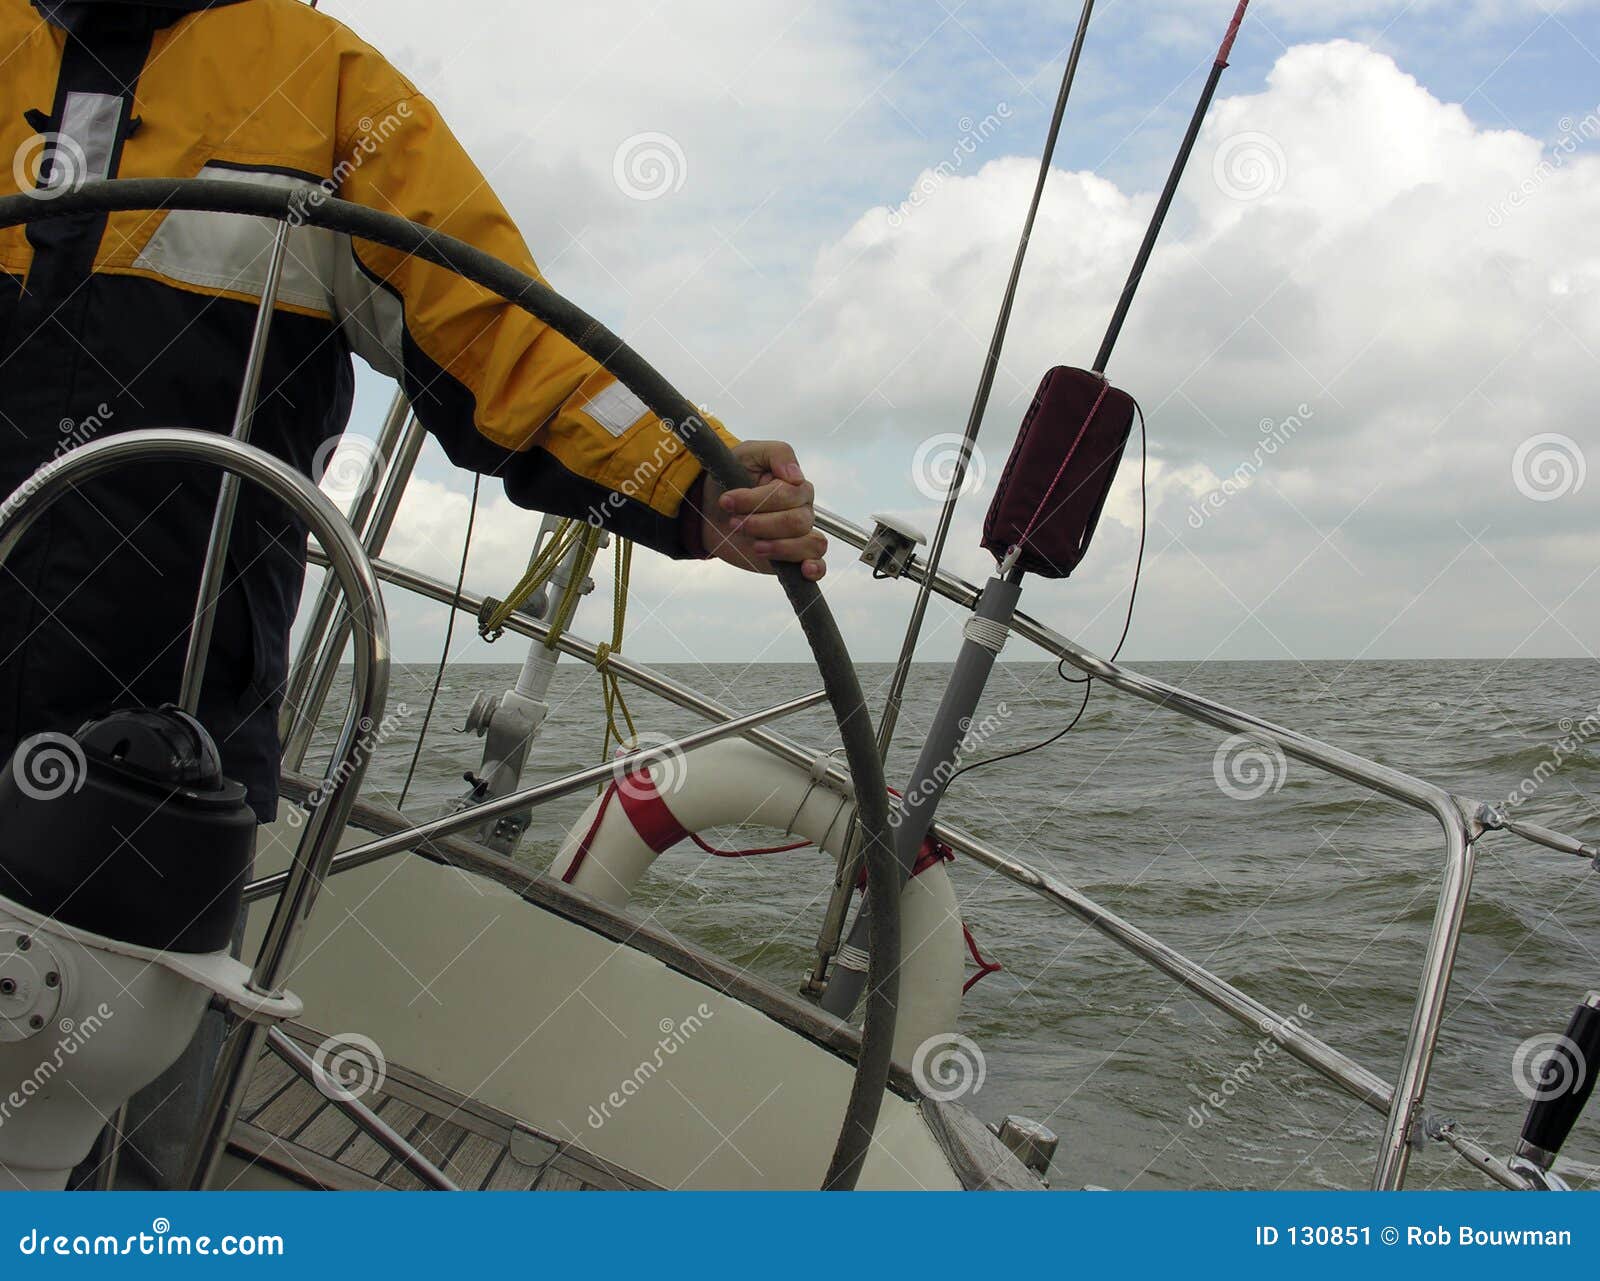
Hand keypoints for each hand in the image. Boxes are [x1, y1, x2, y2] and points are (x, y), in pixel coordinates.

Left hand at [699, 440, 826, 579]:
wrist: (710, 508)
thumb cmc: (732, 475)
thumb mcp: (749, 453)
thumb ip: (777, 454)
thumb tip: (796, 476)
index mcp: (796, 486)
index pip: (789, 494)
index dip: (757, 499)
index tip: (727, 500)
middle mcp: (803, 511)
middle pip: (796, 521)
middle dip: (761, 523)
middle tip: (734, 522)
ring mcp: (799, 536)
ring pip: (808, 543)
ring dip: (778, 546)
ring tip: (754, 544)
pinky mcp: (792, 558)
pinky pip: (818, 565)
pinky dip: (815, 568)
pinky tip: (805, 569)